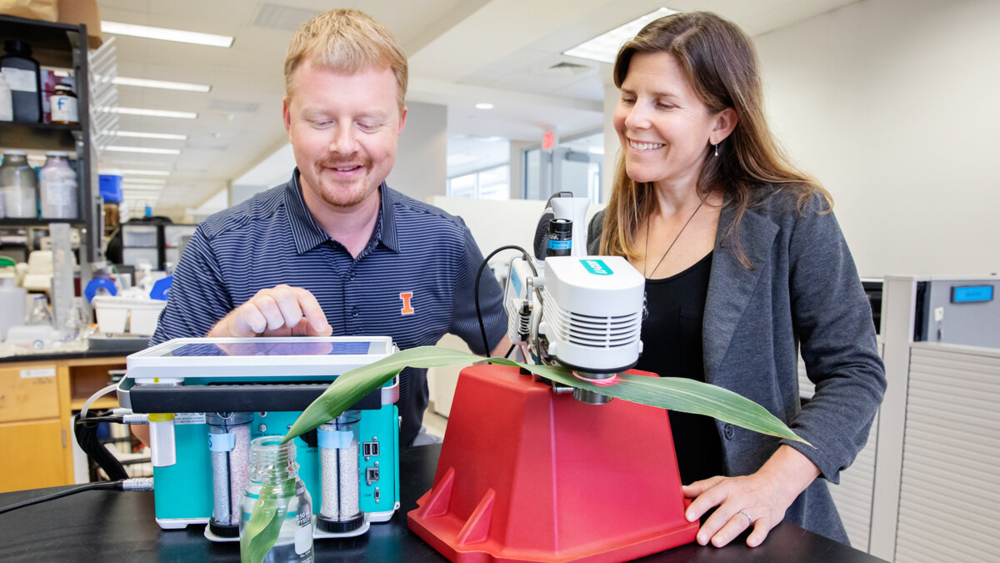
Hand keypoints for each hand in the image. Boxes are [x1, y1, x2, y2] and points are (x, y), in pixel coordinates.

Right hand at [208, 285, 331, 337]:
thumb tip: (326, 331)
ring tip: (270, 328)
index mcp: (289, 297)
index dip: (315, 311)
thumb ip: (309, 330)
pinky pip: (253, 313)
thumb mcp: (293, 332)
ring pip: (269, 304)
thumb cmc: (270, 330)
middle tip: (286, 327)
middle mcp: (274, 294)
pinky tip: (258, 329)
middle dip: (291, 316)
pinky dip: (258, 325)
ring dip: (273, 322)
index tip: (320, 328)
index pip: (305, 296)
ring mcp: (257, 300)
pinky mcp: (244, 310)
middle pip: (286, 295)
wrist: (244, 336)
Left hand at [682, 445, 819, 547]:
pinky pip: (763, 527)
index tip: (688, 516)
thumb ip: (701, 487)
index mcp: (726, 488)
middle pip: (723, 512)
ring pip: (740, 521)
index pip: (710, 496)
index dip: (699, 506)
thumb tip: (681, 490)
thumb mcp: (721, 482)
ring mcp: (754, 508)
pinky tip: (751, 542)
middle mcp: (739, 498)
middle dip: (711, 525)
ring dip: (728, 532)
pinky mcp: (768, 518)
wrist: (774, 484)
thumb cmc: (743, 486)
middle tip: (700, 537)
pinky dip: (758, 535)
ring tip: (716, 542)